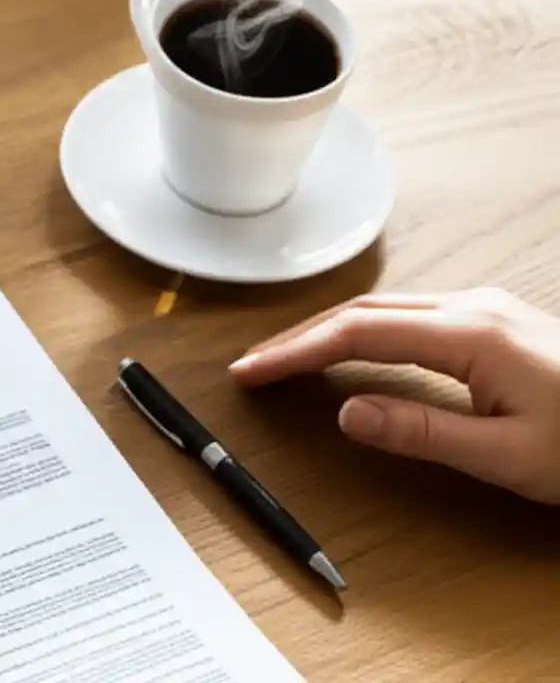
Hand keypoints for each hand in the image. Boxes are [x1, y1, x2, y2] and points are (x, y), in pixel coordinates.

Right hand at [229, 289, 559, 503]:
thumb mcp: (507, 455)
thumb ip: (422, 431)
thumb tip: (348, 413)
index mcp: (472, 334)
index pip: (357, 333)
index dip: (296, 351)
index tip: (253, 371)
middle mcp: (474, 307)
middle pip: (363, 310)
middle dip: (300, 337)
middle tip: (254, 367)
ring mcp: (485, 308)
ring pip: (384, 307)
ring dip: (329, 331)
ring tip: (287, 359)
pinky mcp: (493, 321)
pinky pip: (409, 313)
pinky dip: (363, 330)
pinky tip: (350, 348)